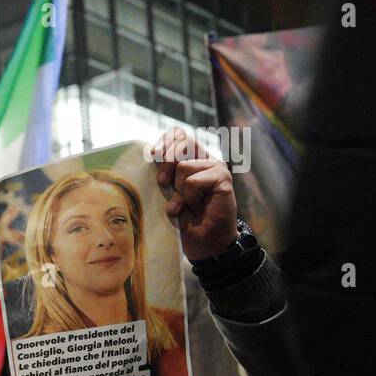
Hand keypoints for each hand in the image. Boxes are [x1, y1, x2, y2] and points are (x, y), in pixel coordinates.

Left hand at [151, 128, 238, 260]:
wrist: (204, 242)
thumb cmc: (183, 218)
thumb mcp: (167, 191)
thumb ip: (164, 171)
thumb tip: (152, 152)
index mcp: (191, 159)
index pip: (179, 134)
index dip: (165, 141)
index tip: (152, 156)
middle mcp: (205, 160)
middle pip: (184, 142)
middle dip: (167, 162)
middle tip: (163, 183)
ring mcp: (216, 168)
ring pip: (184, 166)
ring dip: (178, 190)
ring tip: (185, 205)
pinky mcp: (223, 178)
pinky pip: (193, 181)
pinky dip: (189, 198)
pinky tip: (197, 208)